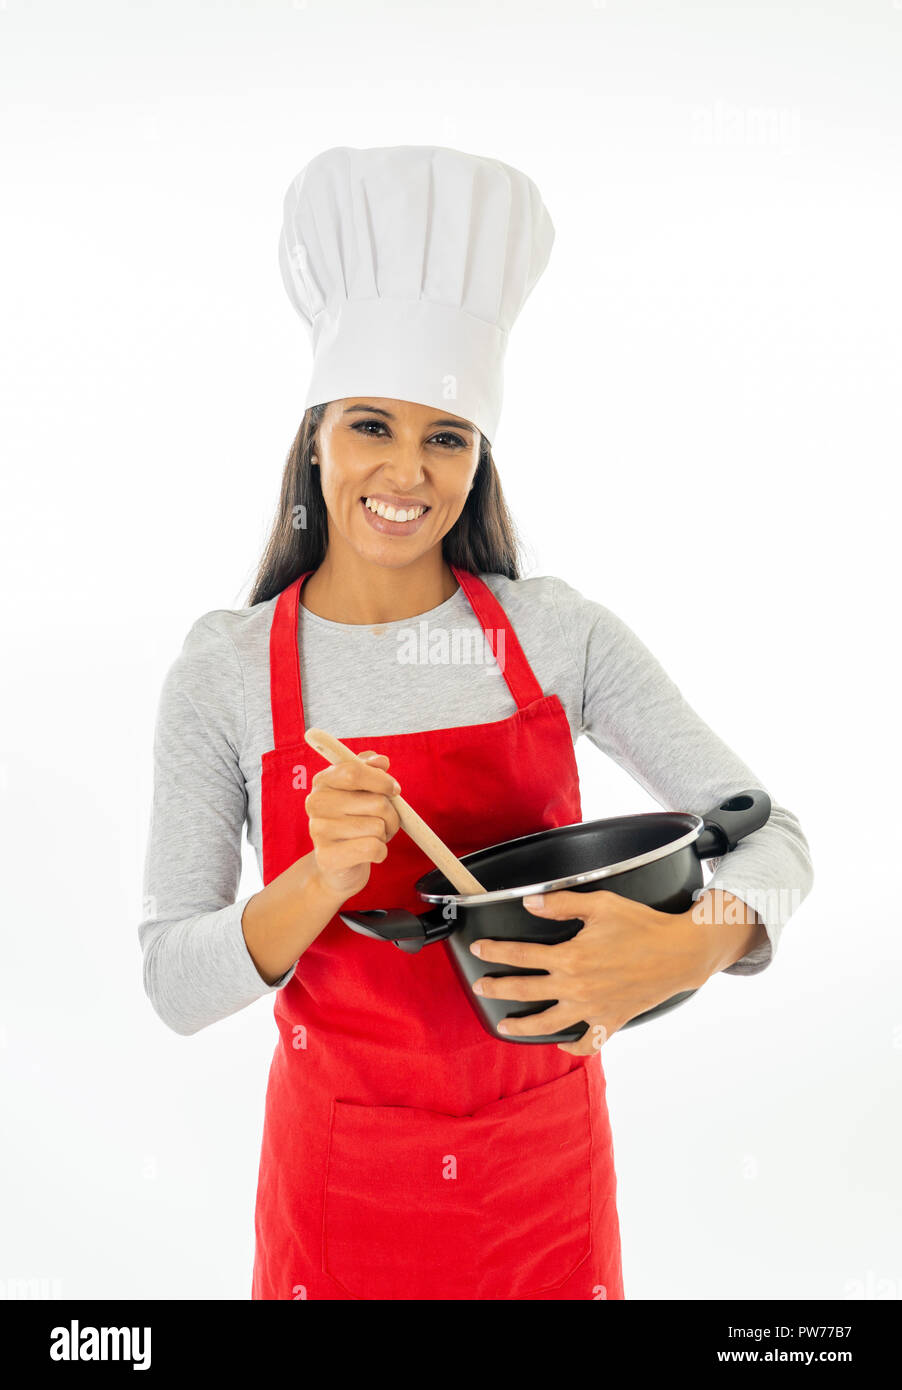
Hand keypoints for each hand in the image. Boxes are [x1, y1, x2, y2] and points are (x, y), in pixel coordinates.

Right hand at [305, 751, 401, 899]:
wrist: (336, 865)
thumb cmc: (352, 821)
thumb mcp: (360, 791)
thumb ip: (369, 769)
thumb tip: (380, 761)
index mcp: (323, 781)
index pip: (353, 772)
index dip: (381, 780)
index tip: (394, 790)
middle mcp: (316, 803)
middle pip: (376, 802)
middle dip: (391, 813)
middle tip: (384, 821)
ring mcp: (318, 830)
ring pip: (378, 826)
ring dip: (385, 833)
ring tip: (372, 836)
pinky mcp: (328, 857)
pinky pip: (373, 848)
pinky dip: (381, 852)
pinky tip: (369, 852)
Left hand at [468, 889, 710, 1054]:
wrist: (679, 953)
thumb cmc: (642, 926)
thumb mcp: (600, 904)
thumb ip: (560, 903)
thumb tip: (529, 903)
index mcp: (570, 957)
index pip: (521, 955)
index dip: (495, 951)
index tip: (480, 949)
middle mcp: (576, 987)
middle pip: (524, 991)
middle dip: (497, 988)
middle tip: (481, 987)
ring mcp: (592, 1009)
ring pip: (547, 1024)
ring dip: (522, 1026)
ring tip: (504, 1026)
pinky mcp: (610, 1021)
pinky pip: (586, 1043)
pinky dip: (572, 1046)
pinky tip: (561, 1043)